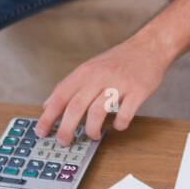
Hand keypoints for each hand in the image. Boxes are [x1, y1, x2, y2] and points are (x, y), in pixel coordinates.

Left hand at [34, 30, 171, 144]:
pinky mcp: (138, 91)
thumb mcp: (89, 67)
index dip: (48, 116)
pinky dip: (119, 124)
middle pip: (76, 106)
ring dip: (92, 129)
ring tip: (93, 135)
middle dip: (66, 128)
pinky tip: (117, 126)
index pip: (60, 96)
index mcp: (85, 72)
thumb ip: (69, 85)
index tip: (40, 131)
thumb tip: (48, 104)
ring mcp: (119, 84)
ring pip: (98, 111)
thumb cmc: (118, 60)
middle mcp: (99, 77)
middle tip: (63, 141)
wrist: (149, 47)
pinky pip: (125, 113)